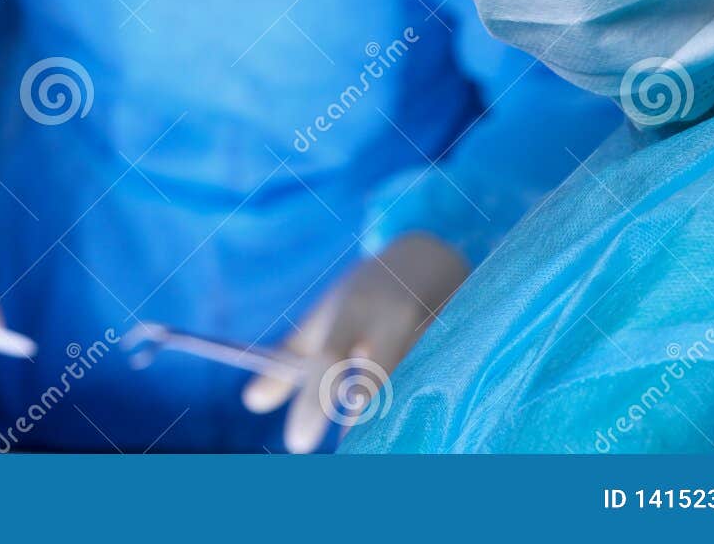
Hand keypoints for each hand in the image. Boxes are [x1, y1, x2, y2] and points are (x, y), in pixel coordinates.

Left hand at [243, 233, 469, 452]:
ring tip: (383, 457)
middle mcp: (394, 318)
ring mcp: (433, 328)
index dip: (314, 399)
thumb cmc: (362, 295)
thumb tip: (250, 402)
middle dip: (362, 417)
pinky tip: (419, 441)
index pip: (329, 355)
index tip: (298, 443)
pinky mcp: (463, 341)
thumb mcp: (323, 317)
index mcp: (353, 308)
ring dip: (398, 420)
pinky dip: (429, 412)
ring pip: (414, 382)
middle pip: (377, 374)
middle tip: (345, 457)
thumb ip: (287, 359)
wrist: (429, 257)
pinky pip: (444, 384)